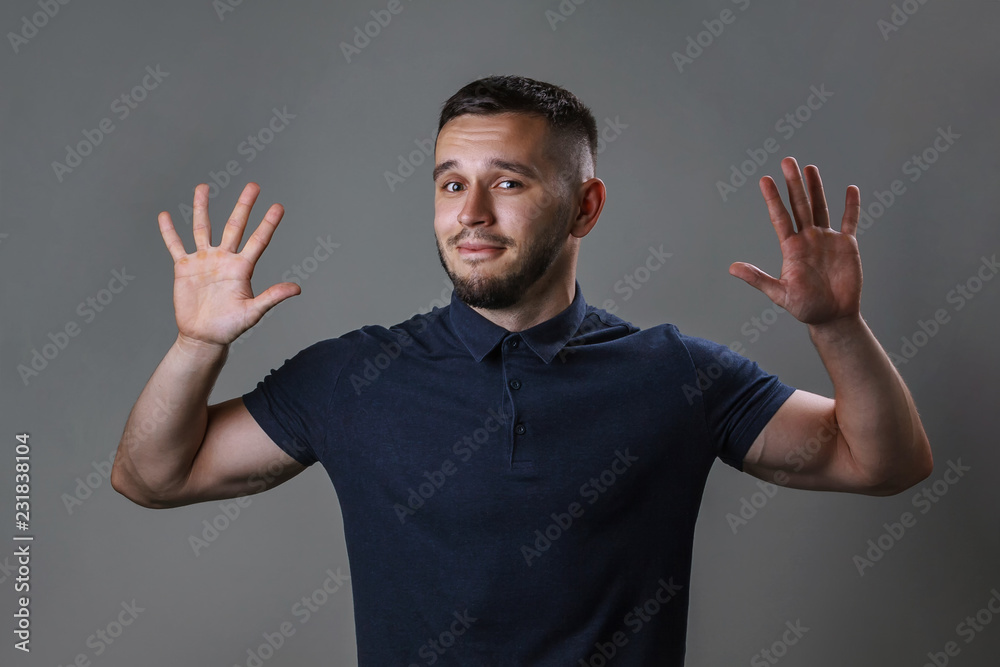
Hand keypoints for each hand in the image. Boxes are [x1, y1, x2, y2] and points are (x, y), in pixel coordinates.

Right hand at [157, 182, 300, 347]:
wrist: (203, 337)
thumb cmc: (230, 327)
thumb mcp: (253, 312)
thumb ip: (272, 297)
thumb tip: (297, 289)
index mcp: (242, 267)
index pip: (258, 240)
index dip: (268, 223)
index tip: (278, 205)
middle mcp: (224, 259)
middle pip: (234, 226)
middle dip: (244, 206)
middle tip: (253, 185)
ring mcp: (204, 260)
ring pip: (202, 228)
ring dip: (202, 208)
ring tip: (203, 187)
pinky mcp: (184, 268)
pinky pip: (175, 245)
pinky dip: (169, 231)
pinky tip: (165, 215)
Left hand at [729, 157, 861, 325]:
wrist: (832, 316)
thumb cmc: (804, 307)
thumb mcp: (779, 293)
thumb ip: (757, 278)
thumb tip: (732, 268)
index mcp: (791, 247)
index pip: (780, 217)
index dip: (773, 199)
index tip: (764, 180)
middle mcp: (808, 238)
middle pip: (800, 205)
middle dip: (793, 184)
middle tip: (787, 161)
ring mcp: (827, 239)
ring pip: (820, 207)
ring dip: (815, 188)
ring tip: (809, 168)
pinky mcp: (846, 245)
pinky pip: (850, 221)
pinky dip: (851, 206)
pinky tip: (850, 189)